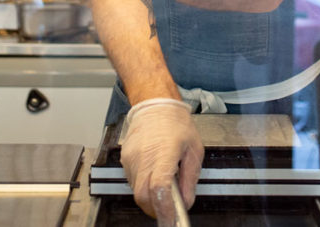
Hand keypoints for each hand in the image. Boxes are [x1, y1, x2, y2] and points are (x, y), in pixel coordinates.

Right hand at [120, 98, 202, 219]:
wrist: (155, 104)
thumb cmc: (176, 123)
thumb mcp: (194, 150)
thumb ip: (190, 179)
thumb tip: (186, 202)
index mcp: (163, 153)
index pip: (159, 188)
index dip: (164, 209)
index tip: (171, 220)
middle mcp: (143, 157)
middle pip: (143, 197)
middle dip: (156, 209)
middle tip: (169, 210)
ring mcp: (131, 159)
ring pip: (136, 190)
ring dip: (149, 196)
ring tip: (163, 184)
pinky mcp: (125, 159)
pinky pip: (133, 180)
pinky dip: (143, 185)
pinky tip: (153, 173)